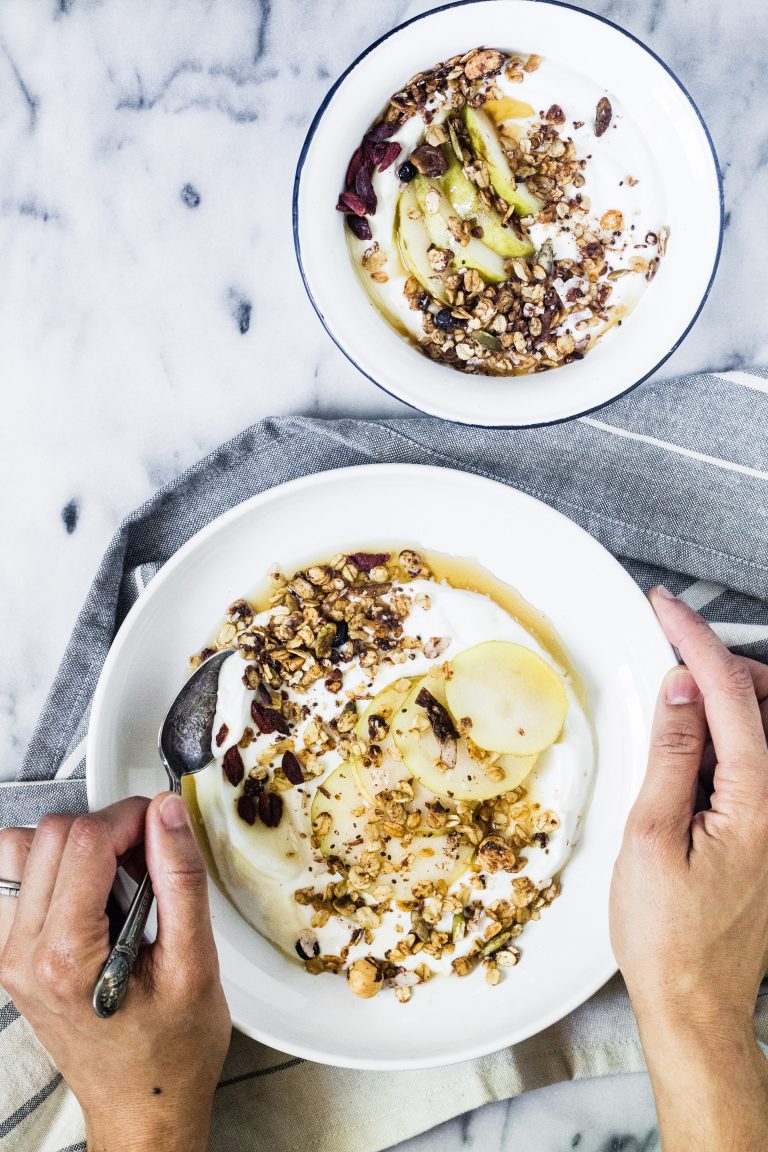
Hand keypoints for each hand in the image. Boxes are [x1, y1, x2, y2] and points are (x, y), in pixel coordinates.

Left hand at [0, 794, 230, 1151]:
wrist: (143, 1110)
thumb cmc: (171, 1055)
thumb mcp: (195, 964)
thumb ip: (179, 880)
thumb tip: (167, 814)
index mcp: (67, 956)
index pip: (85, 839)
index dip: (131, 817)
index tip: (164, 826)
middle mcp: (25, 954)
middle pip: (49, 835)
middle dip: (106, 828)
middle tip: (148, 855)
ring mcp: (12, 957)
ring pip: (19, 850)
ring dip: (72, 846)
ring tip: (117, 877)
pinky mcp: (14, 958)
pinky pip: (14, 883)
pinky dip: (52, 870)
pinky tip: (92, 896)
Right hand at [611, 587, 767, 1150]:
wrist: (696, 1005)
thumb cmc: (668, 936)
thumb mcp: (651, 836)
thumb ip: (673, 756)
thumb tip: (680, 690)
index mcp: (760, 801)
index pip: (732, 694)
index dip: (694, 640)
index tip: (665, 606)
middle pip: (767, 700)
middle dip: (720, 663)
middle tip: (667, 652)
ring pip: (767, 728)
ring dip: (726, 699)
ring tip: (675, 701)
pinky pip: (760, 762)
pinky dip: (730, 736)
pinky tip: (693, 748)